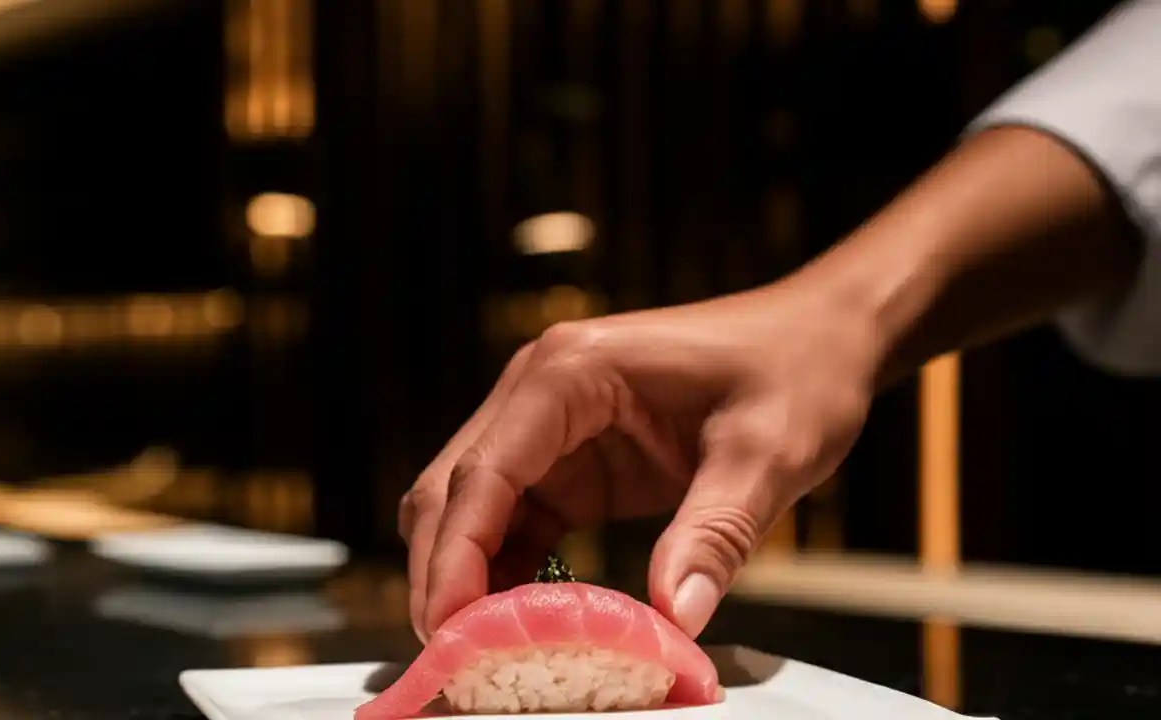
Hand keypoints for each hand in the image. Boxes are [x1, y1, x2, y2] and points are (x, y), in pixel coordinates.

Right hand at [401, 277, 880, 640]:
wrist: (820, 336)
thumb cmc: (797, 370)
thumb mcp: (768, 454)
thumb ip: (714, 533)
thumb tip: (672, 621)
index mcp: (570, 373)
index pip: (484, 471)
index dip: (455, 556)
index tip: (449, 630)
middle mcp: (541, 391)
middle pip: (456, 490)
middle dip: (445, 574)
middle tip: (456, 659)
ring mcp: (551, 424)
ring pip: (473, 509)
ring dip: (469, 578)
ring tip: (482, 654)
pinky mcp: (571, 457)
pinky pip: (517, 521)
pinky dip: (509, 573)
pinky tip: (525, 624)